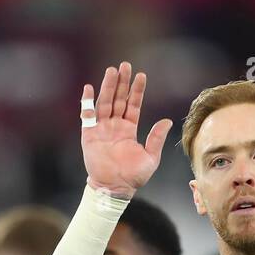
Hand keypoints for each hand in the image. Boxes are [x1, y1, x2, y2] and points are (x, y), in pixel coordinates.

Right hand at [81, 61, 172, 197]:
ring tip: (112, 71)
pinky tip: (88, 88)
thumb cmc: (133, 176)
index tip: (141, 75)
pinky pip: (87, 116)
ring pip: (105, 103)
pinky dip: (87, 102)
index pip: (133, 105)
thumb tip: (167, 121)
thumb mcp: (151, 157)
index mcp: (129, 129)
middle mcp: (115, 126)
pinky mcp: (89, 135)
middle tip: (125, 65)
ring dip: (108, 87)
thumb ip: (156, 138)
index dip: (137, 91)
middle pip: (118, 99)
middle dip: (122, 82)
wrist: (115, 189)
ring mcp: (102, 129)